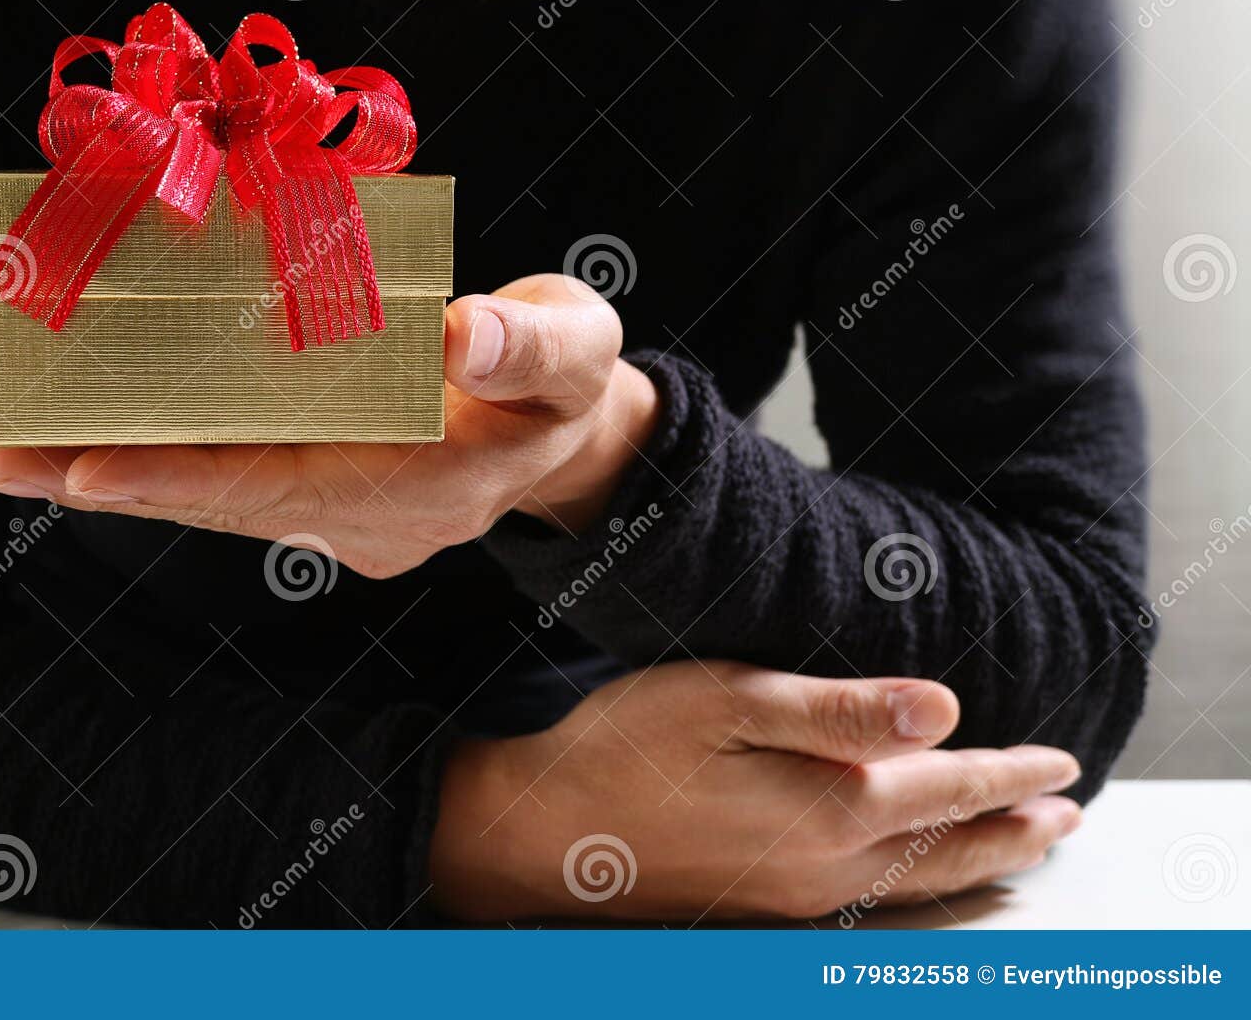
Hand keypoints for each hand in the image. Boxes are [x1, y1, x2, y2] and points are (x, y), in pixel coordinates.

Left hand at [0, 274, 659, 576]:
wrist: (561, 437)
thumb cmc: (566, 382)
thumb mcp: (577, 348)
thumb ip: (532, 345)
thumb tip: (460, 333)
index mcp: (426, 483)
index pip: (286, 484)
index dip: (185, 476)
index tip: (85, 467)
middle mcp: (363, 515)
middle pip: (218, 502)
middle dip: (104, 480)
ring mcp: (334, 514)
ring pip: (207, 497)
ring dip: (105, 475)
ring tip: (0, 454)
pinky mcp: (315, 494)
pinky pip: (223, 476)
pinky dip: (150, 457)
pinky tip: (72, 440)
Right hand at [428, 661, 1082, 921]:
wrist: (543, 833)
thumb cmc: (625, 748)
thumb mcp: (728, 700)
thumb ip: (840, 710)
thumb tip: (944, 709)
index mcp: (830, 807)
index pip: (950, 786)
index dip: (1011, 772)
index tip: (1063, 762)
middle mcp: (827, 866)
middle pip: (948, 849)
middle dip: (1014, 829)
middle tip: (1066, 816)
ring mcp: (795, 899)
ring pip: (917, 885)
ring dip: (978, 865)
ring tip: (1019, 853)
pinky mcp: (761, 909)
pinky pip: (873, 904)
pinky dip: (921, 889)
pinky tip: (914, 878)